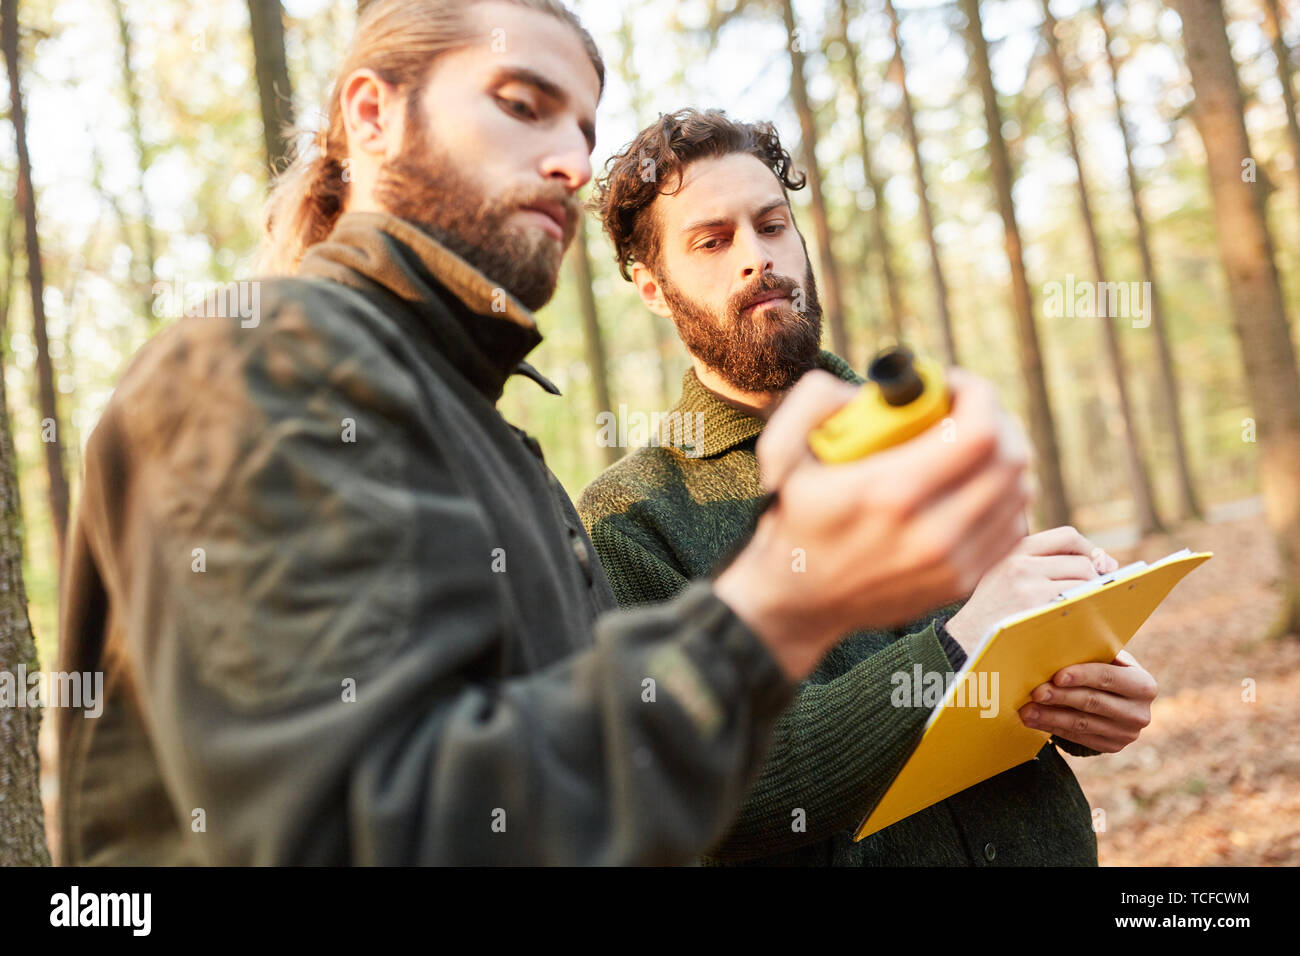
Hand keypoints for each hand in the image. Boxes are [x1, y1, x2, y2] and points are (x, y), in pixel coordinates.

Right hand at [715, 368, 1029, 679]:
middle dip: (997, 418)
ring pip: (1021, 492)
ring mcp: (953, 564)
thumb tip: (869, 388)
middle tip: (964, 410)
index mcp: (890, 493)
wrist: (799, 600)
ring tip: (971, 447)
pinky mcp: (963, 583)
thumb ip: (814, 399)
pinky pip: (1014, 527)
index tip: (950, 385)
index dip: (978, 394)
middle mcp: (932, 532)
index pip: (980, 432)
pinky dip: (1005, 498)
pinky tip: (975, 488)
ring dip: (1005, 457)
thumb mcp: (781, 452)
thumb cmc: (793, 517)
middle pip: (1012, 459)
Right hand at [944, 526, 1118, 655]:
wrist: (962, 642)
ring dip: (1092, 599)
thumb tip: (1101, 561)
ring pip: (1084, 583)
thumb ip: (1041, 563)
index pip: (1067, 536)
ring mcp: (1026, 584)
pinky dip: (1086, 614)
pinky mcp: (1034, 608)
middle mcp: (1019, 560)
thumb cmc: (991, 613)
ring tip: (1085, 613)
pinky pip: (1078, 604)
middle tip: (1095, 599)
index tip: (1100, 567)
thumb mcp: (1003, 575)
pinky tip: (1080, 625)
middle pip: (1081, 561)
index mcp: (1014, 548)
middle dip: (1095, 580)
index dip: (1090, 551)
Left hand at [1019, 649, 1155, 752]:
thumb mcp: (1108, 659)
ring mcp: (1126, 734)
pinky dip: (1053, 727)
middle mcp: (1139, 712)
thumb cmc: (1107, 670)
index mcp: (1143, 684)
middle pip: (1093, 702)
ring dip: (1050, 716)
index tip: (1057, 676)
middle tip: (1035, 693)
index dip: (1082, 676)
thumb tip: (1056, 647)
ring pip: (1081, 724)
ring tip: (1027, 710)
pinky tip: (1034, 720)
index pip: (1108, 678)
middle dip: (1060, 697)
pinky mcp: (1111, 746)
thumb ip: (1092, 654)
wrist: (1120, 700)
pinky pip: (1077, 737)